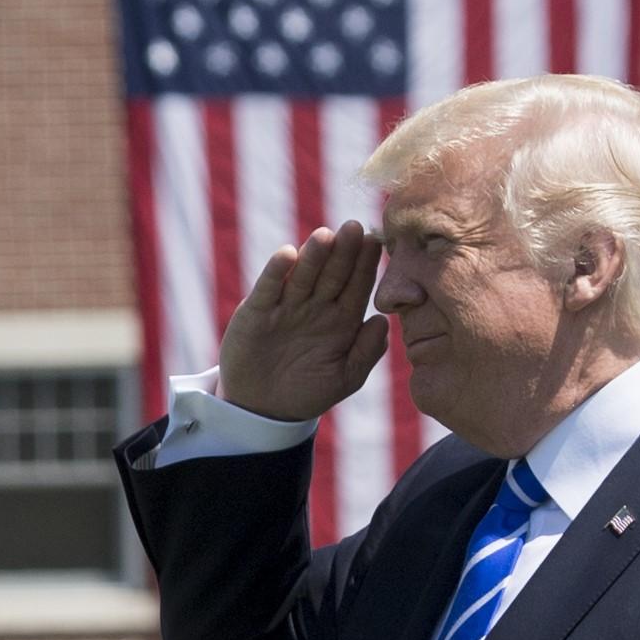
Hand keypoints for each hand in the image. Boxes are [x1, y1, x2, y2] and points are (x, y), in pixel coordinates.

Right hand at [215, 219, 385, 425]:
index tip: (377, 243)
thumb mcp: (344, 378)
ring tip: (324, 235)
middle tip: (354, 228)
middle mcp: (316, 305)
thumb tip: (382, 321)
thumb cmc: (308, 393)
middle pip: (332, 273)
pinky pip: (268, 288)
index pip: (357, 284)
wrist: (263, 411)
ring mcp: (286, 306)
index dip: (366, 264)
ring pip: (303, 275)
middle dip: (344, 251)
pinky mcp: (256, 311)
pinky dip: (276, 272)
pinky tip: (287, 254)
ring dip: (313, 255)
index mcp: (342, 317)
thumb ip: (366, 352)